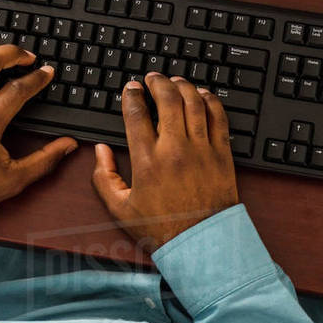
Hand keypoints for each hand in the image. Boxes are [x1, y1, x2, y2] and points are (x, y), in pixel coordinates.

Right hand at [91, 73, 238, 251]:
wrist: (201, 245)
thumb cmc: (162, 228)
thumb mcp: (120, 209)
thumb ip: (104, 177)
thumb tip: (100, 151)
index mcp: (147, 161)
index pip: (137, 114)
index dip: (132, 95)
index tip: (131, 88)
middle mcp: (175, 149)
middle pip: (168, 99)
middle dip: (158, 82)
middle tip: (152, 77)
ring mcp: (201, 149)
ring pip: (194, 102)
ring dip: (183, 85)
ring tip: (175, 80)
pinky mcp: (222, 154)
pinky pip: (219, 117)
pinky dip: (210, 100)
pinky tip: (202, 95)